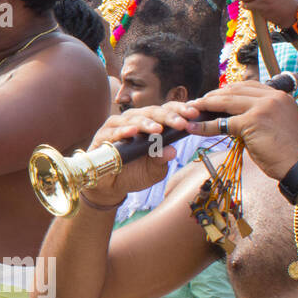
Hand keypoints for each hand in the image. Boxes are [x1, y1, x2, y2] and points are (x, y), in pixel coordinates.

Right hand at [72, 103, 187, 206]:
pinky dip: (123, 131)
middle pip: (152, 112)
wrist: (110, 186)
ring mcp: (117, 126)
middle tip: (182, 123)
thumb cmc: (134, 173)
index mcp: (150, 125)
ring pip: (133, 118)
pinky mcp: (102, 135)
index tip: (194, 114)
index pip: (166, 111)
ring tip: (158, 130)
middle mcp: (134, 121)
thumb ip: (161, 160)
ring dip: (146, 123)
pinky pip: (113, 131)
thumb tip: (172, 151)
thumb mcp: (153, 170)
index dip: (180, 110)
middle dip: (168, 116)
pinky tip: (132, 132)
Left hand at [186, 81, 297, 180]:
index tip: (212, 96)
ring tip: (190, 110)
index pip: (247, 86)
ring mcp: (263, 107)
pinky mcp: (253, 121)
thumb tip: (234, 113)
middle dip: (212, 96)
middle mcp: (273, 97)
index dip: (226, 90)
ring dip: (205, 106)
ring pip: (225, 102)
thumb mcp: (276, 123)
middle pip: (233, 91)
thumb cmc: (287, 149)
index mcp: (279, 95)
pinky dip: (205, 126)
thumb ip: (260, 113)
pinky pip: (222, 123)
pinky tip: (193, 128)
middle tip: (196, 103)